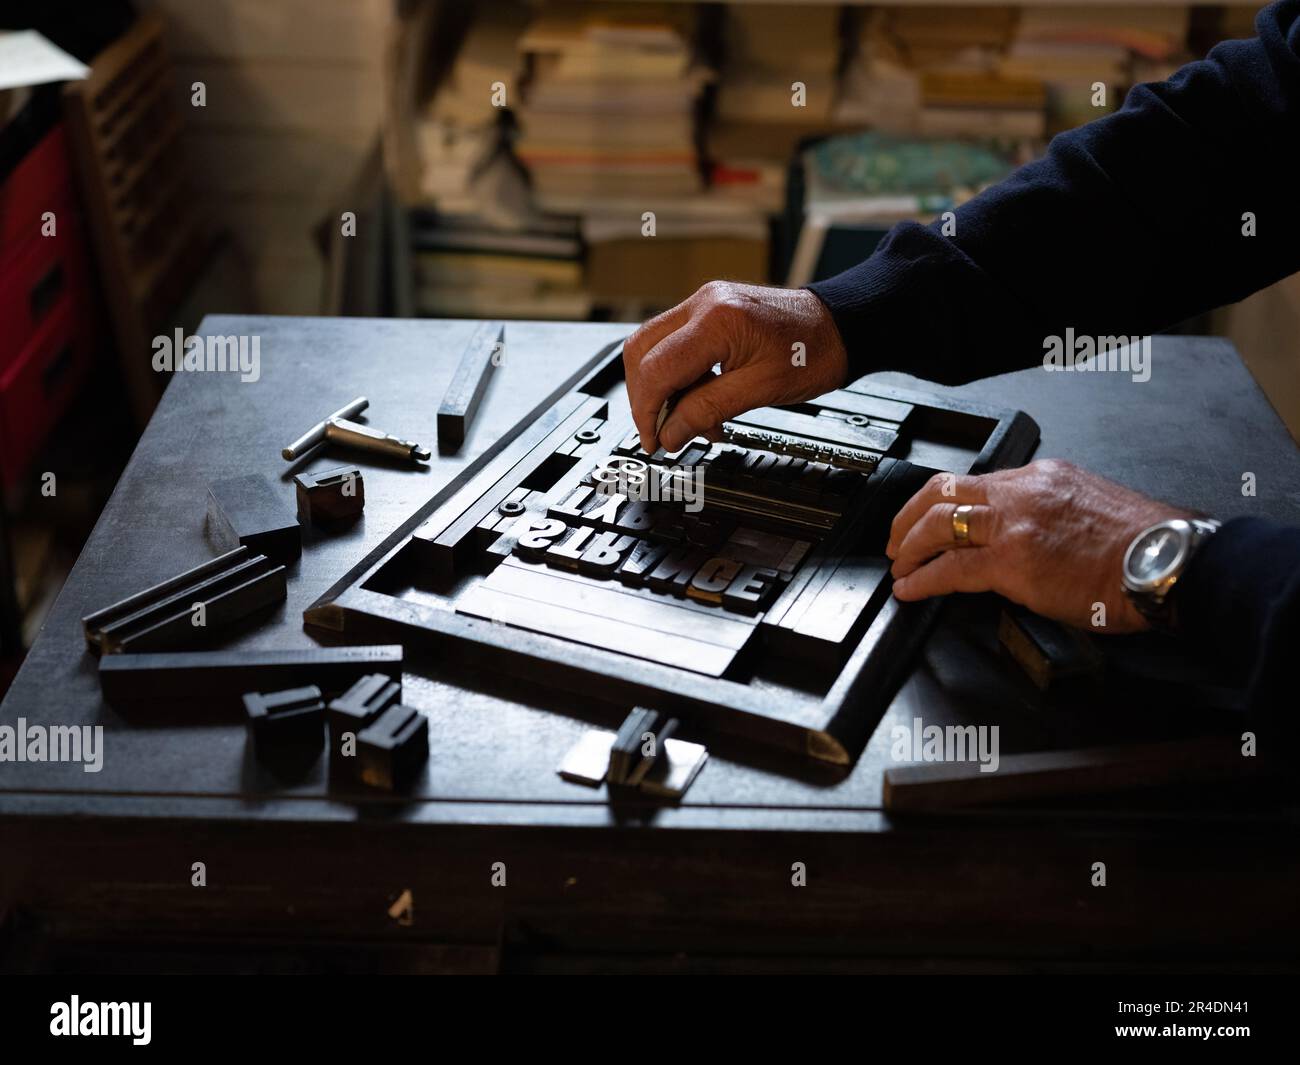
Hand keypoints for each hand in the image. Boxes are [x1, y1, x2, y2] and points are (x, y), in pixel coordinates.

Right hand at [623, 281, 849, 452]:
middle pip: (642, 352)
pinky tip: (700, 403)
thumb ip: (707, 410)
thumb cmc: (813, 352)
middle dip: (645, 399)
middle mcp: (703, 303)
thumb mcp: (760, 391)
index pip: (656, 369)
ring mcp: (704, 303)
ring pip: (652, 347)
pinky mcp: (709, 311)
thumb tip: (670, 434)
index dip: (648, 411)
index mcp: (716, 321)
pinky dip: (679, 378)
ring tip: (690, 422)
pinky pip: (675, 344)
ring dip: (662, 390)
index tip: (654, 441)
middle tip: (662, 434)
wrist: (840, 326)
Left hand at [886, 459, 1191, 632]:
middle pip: (944, 492)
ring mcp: (1015, 524)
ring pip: (938, 524)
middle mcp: (1024, 492)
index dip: (941, 502)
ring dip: (909, 546)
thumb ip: (1050, 513)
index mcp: (1044, 476)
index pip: (976, 482)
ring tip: (899, 565)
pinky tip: (911, 588)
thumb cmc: (1143, 546)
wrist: (1166, 562)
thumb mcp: (1090, 508)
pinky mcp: (1012, 561)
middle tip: (897, 540)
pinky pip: (951, 568)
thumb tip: (1025, 536)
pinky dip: (923, 579)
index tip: (927, 518)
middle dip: (909, 517)